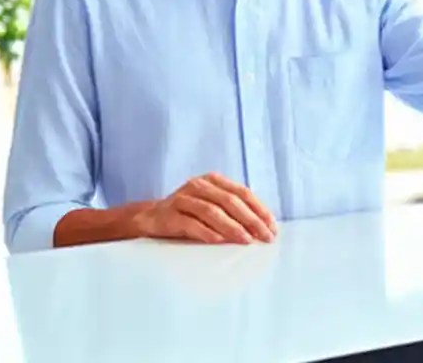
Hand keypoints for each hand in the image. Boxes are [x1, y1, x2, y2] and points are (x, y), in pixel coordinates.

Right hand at [132, 172, 276, 244]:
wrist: (150, 218)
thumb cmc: (190, 214)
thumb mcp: (213, 206)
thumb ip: (234, 211)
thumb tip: (263, 227)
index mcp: (214, 180)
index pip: (243, 193)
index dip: (260, 210)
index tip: (272, 227)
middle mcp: (199, 186)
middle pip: (230, 201)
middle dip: (251, 220)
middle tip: (264, 237)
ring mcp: (182, 198)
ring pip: (212, 211)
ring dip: (232, 227)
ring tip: (246, 240)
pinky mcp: (169, 214)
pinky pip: (191, 223)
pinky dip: (207, 232)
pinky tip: (219, 242)